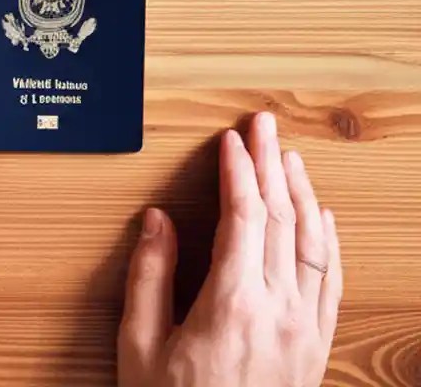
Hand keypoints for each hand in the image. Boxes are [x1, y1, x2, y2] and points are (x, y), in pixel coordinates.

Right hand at [119, 112, 343, 386]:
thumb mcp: (140, 346)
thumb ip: (149, 278)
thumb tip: (157, 222)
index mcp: (232, 303)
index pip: (242, 216)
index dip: (238, 171)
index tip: (231, 141)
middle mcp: (278, 309)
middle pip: (281, 217)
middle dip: (270, 164)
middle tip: (263, 126)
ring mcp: (304, 328)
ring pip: (313, 243)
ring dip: (302, 194)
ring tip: (290, 158)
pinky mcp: (316, 346)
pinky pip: (332, 280)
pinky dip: (329, 241)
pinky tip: (323, 219)